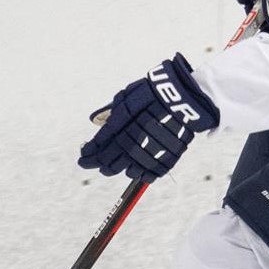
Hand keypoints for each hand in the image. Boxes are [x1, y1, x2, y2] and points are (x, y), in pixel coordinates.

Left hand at [79, 54, 220, 181]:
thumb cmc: (154, 93)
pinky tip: (134, 171)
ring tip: (111, 167)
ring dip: (117, 169)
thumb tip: (94, 121)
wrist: (185, 97)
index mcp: (122, 123)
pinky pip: (149, 175)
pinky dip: (140, 175)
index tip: (83, 155)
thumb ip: (111, 111)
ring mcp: (151, 151)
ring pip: (128, 170)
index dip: (89, 152)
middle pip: (110, 161)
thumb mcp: (128, 95)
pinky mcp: (166, 158)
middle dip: (98, 163)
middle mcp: (134, 139)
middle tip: (92, 163)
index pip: (99, 144)